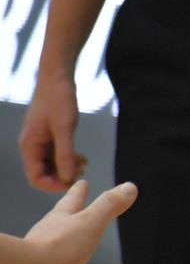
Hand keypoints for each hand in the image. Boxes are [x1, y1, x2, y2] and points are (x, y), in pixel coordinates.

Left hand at [5, 179, 137, 263]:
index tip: (81, 182)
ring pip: (47, 262)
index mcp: (60, 224)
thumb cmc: (59, 248)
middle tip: (71, 215)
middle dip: (65, 221)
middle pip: (57, 228)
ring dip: (55, 261)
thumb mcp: (90, 223)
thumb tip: (130, 187)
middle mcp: (46, 243)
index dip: (79, 193)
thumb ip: (109, 206)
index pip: (72, 203)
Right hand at [18, 80, 83, 195]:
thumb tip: (68, 177)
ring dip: (67, 167)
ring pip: (52, 165)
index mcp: (29, 146)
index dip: (53, 185)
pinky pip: (56, 154)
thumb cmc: (58, 99)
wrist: (57, 78)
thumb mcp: (64, 128)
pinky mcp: (49, 136)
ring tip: (85, 164)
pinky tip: (82, 157)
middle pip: (44, 173)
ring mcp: (40, 141)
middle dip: (62, 176)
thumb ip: (65, 154)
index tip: (73, 183)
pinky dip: (68, 158)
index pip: (35, 178)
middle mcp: (32, 146)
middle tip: (82, 173)